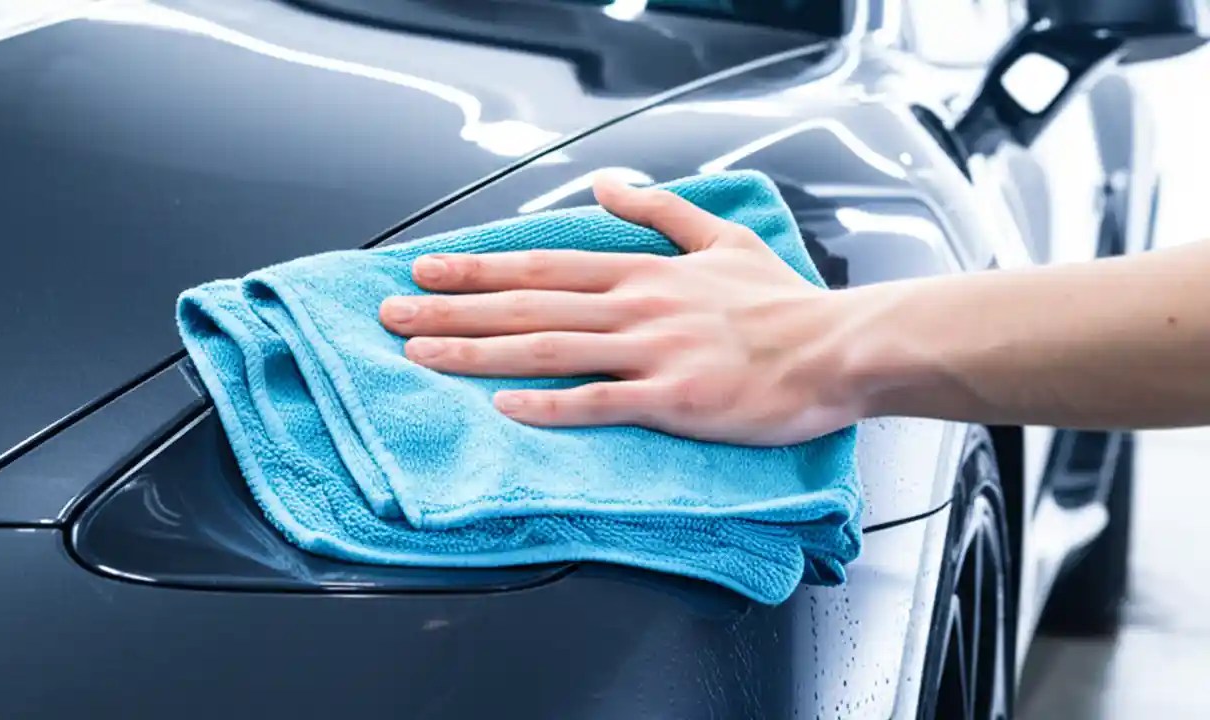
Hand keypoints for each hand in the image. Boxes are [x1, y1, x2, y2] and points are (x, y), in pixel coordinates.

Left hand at [379, 177, 865, 444]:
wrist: (835, 348)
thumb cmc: (781, 303)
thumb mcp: (722, 238)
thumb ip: (660, 210)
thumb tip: (606, 186)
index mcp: (644, 272)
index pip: (543, 266)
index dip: (479, 269)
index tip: (427, 270)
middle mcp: (636, 307)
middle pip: (527, 305)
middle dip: (453, 308)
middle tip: (394, 312)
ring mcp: (651, 352)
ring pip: (547, 348)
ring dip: (478, 351)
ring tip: (422, 353)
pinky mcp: (671, 398)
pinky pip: (598, 402)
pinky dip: (548, 405)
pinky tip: (503, 407)